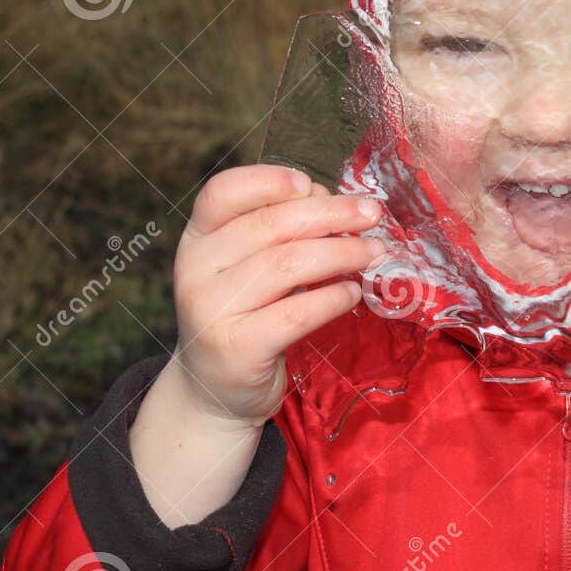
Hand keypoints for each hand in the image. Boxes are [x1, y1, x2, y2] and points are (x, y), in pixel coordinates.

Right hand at [170, 164, 383, 424]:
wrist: (215, 390)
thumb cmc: (244, 314)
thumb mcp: (248, 266)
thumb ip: (279, 231)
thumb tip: (328, 198)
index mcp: (198, 237)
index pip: (223, 192)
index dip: (267, 180)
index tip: (311, 183)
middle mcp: (196, 269)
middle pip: (269, 225)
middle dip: (330, 214)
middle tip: (372, 215)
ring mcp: (212, 310)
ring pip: (287, 265)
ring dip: (341, 253)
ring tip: (374, 253)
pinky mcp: (237, 348)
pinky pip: (295, 314)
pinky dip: (332, 299)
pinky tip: (353, 292)